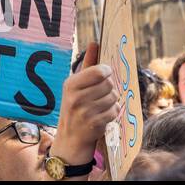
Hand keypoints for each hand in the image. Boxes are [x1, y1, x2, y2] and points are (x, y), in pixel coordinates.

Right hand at [50, 42, 120, 171]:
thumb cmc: (75, 109)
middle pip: (109, 84)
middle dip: (110, 89)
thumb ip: (87, 65)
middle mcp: (76, 97)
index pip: (99, 71)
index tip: (104, 77)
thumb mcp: (76, 86)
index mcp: (70, 84)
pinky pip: (114, 112)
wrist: (69, 141)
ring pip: (113, 98)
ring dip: (112, 102)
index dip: (106, 73)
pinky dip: (113, 114)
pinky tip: (103, 116)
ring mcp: (85, 111)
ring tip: (101, 106)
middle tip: (102, 95)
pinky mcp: (94, 124)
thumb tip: (95, 43)